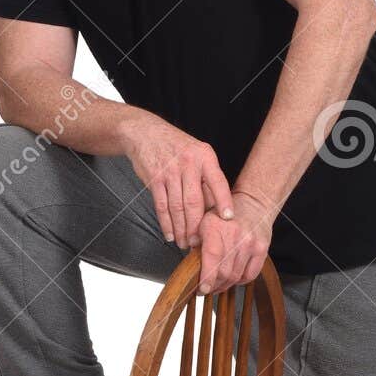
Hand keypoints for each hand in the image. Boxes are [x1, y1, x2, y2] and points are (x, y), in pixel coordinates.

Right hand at [122, 112, 234, 248]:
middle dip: (197, 226)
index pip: (218, 182)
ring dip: (182, 229)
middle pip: (194, 201)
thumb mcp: (198, 154)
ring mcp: (170, 171)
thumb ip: (207, 178)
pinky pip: (162, 206)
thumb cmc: (176, 147)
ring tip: (185, 242)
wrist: (146, 133)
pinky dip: (166, 223)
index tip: (228, 218)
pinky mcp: (154, 179)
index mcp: (205, 156)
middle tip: (199, 242)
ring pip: (177, 207)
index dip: (223, 201)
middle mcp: (188, 163)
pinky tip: (170, 234)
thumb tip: (217, 209)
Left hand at [197, 188, 273, 294]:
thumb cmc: (226, 214)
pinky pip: (250, 275)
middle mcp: (234, 235)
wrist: (254, 203)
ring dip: (225, 285)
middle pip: (224, 272)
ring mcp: (250, 243)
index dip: (206, 279)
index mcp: (215, 228)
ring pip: (236, 276)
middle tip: (206, 289)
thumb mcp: (204, 222)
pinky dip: (240, 281)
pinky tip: (233, 279)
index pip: (212, 258)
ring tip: (218, 285)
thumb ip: (196, 242)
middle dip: (213, 285)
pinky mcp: (262, 249)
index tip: (201, 290)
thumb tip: (189, 265)